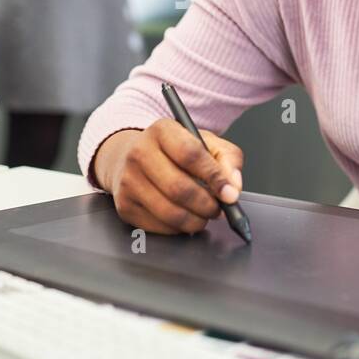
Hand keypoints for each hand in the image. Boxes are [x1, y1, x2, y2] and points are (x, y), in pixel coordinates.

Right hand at [92, 120, 242, 234]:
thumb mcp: (204, 142)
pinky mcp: (125, 205)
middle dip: (207, 205)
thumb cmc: (174, 151)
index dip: (214, 177)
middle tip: (218, 209)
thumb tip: (233, 186)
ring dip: (196, 220)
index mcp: (161, 130)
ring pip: (170, 212)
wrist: (132, 158)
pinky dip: (179, 228)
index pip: (190, 154)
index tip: (230, 193)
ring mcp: (128, 180)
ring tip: (204, 214)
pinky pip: (160, 227)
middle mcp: (139, 152)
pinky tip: (184, 216)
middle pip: (179, 188)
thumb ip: (227, 159)